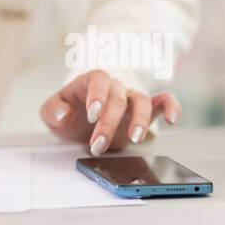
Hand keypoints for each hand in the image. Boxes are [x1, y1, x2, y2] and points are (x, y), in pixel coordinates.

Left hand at [40, 69, 179, 156]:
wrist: (82, 118)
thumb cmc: (69, 112)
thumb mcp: (52, 112)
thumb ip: (52, 111)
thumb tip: (64, 115)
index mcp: (89, 82)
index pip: (98, 79)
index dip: (97, 95)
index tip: (91, 115)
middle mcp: (114, 87)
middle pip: (117, 97)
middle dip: (109, 123)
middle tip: (97, 145)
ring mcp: (131, 97)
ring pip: (142, 100)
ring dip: (140, 119)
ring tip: (134, 139)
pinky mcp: (146, 110)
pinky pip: (163, 101)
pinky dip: (171, 106)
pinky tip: (172, 119)